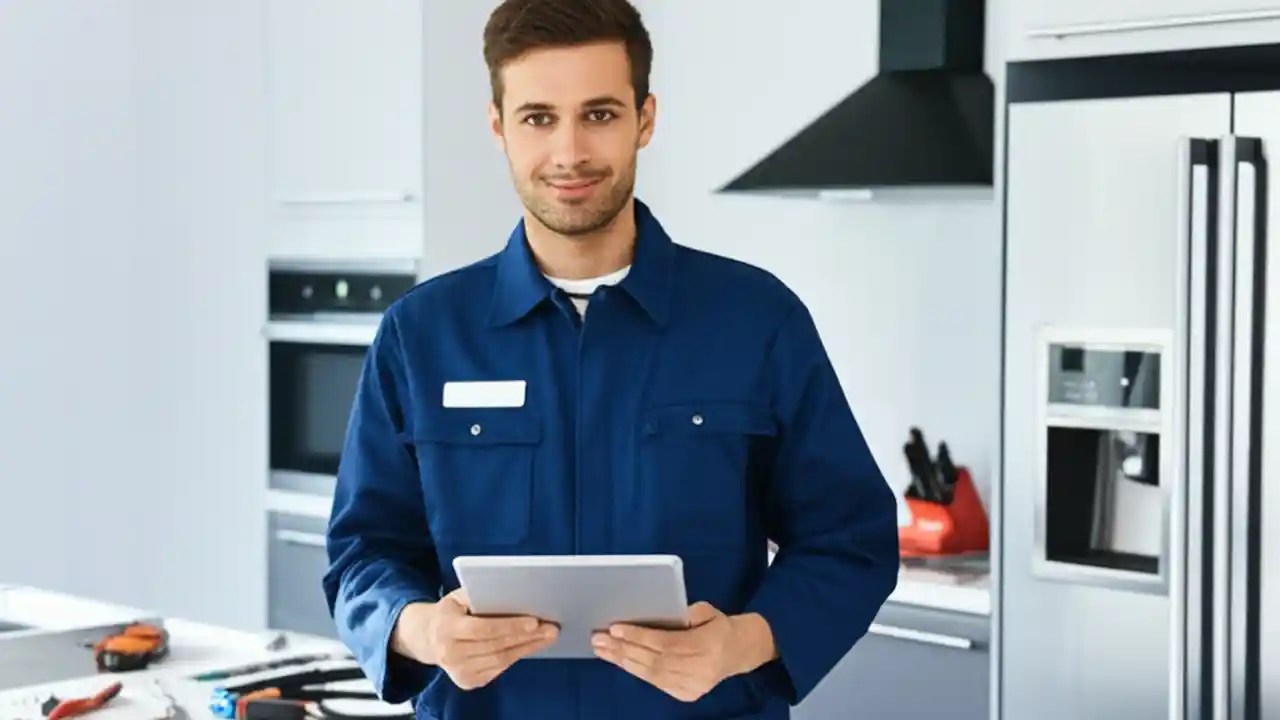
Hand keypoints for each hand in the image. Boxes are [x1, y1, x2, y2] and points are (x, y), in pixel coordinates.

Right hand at [391, 588, 558, 689]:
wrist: (428, 638)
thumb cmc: (451, 611)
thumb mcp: (457, 596)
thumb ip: (479, 593)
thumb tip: (515, 589)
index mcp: (446, 628)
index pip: (482, 629)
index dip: (509, 626)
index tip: (534, 621)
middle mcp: (450, 653)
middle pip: (495, 646)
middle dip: (526, 637)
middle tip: (551, 628)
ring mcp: (458, 671)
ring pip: (500, 661)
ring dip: (527, 648)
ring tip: (547, 636)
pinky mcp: (467, 681)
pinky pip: (497, 670)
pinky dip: (516, 656)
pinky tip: (531, 646)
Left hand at [591, 602, 769, 702]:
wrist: (739, 651)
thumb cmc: (718, 625)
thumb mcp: (708, 611)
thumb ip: (688, 612)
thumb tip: (659, 612)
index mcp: (708, 645)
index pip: (666, 642)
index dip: (639, 636)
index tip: (615, 627)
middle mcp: (701, 669)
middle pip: (655, 660)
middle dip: (624, 649)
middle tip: (598, 638)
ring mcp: (694, 685)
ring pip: (652, 674)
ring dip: (623, 661)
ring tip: (602, 649)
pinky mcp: (687, 694)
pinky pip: (655, 683)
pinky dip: (635, 670)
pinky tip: (619, 661)